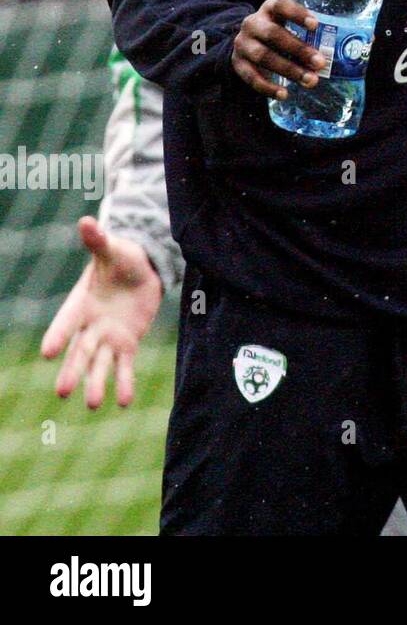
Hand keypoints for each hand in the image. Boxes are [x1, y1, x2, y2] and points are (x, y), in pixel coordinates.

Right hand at [41, 217, 163, 407]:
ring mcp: (108, 337)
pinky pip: (124, 365)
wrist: (141, 269)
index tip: (47, 352)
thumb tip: (87, 220)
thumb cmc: (122, 258)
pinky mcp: (127, 343)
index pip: (67, 322)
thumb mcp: (112, 250)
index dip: (58, 335)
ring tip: (94, 404)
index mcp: (80, 304)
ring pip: (99, 364)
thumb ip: (98, 241)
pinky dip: (124, 382)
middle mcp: (90, 326)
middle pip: (79, 352)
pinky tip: (125, 401)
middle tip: (63, 392)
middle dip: (71, 371)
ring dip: (96, 383)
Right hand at [231, 0, 325, 99]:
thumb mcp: (287, 26)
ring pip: (263, 56)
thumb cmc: (277, 33)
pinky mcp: (237, 63)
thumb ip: (304, 36)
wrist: (246, 43)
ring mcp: (243, 43)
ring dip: (289, 70)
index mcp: (269, 9)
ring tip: (310, 80)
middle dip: (299, 49)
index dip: (298, 14)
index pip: (281, 5)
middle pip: (273, 34)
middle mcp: (253, 23)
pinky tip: (284, 94)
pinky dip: (268, 87)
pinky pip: (251, 77)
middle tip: (320, 63)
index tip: (316, 25)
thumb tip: (326, 58)